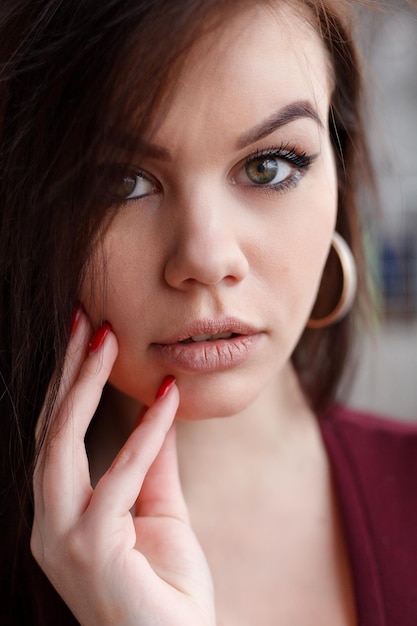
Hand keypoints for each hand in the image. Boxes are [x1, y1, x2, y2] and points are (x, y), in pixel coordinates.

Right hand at [31, 310, 214, 625]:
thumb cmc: (166, 588)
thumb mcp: (160, 512)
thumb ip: (152, 463)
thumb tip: (157, 410)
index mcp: (60, 514)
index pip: (57, 437)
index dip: (71, 385)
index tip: (88, 337)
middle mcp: (48, 523)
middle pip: (50, 431)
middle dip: (67, 372)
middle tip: (86, 318)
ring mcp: (61, 538)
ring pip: (62, 444)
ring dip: (85, 386)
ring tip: (105, 338)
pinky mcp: (91, 550)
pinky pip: (120, 477)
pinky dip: (144, 434)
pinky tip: (166, 398)